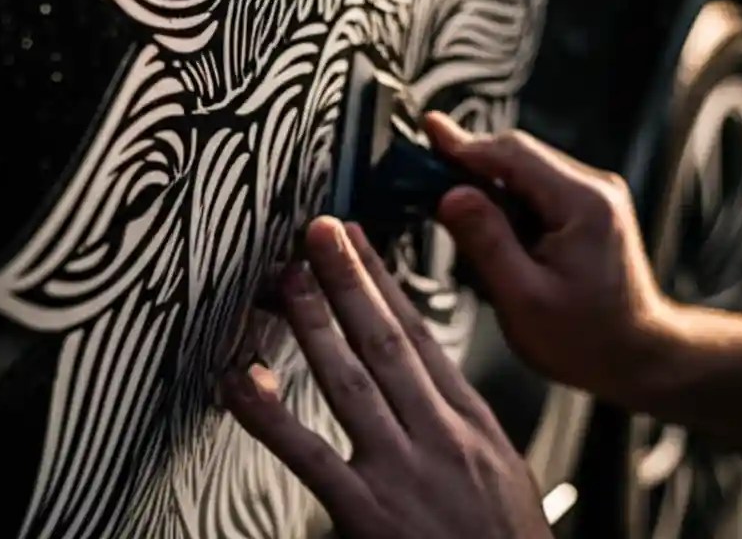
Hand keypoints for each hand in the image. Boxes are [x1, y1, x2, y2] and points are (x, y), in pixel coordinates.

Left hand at [221, 218, 551, 538]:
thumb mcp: (503, 475)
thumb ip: (460, 426)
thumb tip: (425, 383)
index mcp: (473, 426)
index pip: (422, 336)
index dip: (386, 283)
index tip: (360, 241)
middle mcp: (440, 437)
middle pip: (386, 341)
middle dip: (350, 280)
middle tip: (318, 231)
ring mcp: (403, 472)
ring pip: (350, 380)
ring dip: (314, 322)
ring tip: (286, 277)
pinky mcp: (368, 513)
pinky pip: (308, 454)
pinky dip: (268, 414)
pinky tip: (238, 381)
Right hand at [423, 112, 677, 404]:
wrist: (639, 357)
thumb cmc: (587, 339)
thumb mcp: (524, 299)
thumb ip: (486, 242)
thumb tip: (449, 196)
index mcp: (583, 203)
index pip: (511, 153)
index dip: (462, 144)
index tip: (426, 131)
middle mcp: (594, 188)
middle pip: (516, 155)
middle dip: (467, 164)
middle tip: (421, 175)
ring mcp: (593, 196)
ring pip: (523, 170)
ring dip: (484, 184)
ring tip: (449, 208)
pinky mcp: (586, 209)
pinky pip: (534, 189)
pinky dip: (503, 199)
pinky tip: (484, 224)